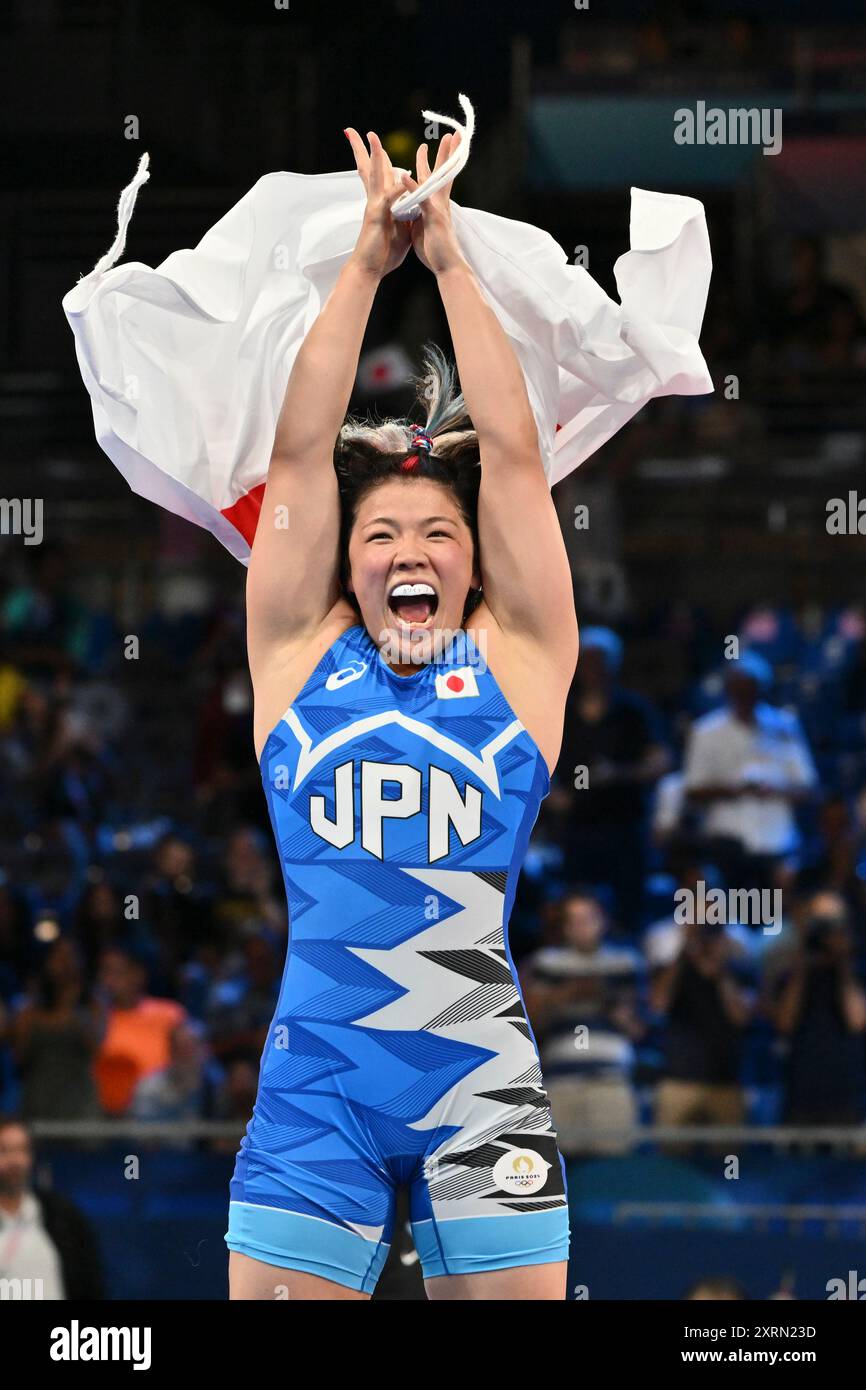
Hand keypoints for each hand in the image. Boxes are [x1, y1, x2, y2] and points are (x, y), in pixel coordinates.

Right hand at [345, 128, 411, 278]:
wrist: (370, 269)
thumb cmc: (384, 251)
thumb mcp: (400, 227)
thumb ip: (405, 212)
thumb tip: (413, 203)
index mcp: (382, 202)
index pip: (380, 175)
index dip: (379, 159)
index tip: (375, 143)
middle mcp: (376, 200)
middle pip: (371, 169)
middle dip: (368, 149)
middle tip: (365, 131)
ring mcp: (375, 207)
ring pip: (376, 176)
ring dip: (376, 156)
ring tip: (373, 137)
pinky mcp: (378, 217)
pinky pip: (389, 200)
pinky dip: (396, 188)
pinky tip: (402, 176)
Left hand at [399, 131, 465, 274]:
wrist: (446, 266)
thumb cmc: (435, 249)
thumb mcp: (424, 225)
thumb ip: (420, 211)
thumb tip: (415, 204)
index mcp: (436, 204)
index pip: (437, 177)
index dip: (437, 160)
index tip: (438, 143)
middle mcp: (439, 203)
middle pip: (443, 172)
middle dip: (448, 152)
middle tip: (453, 132)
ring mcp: (437, 209)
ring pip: (435, 180)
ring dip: (434, 161)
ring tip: (429, 143)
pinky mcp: (432, 219)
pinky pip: (420, 200)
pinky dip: (412, 187)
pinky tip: (405, 174)